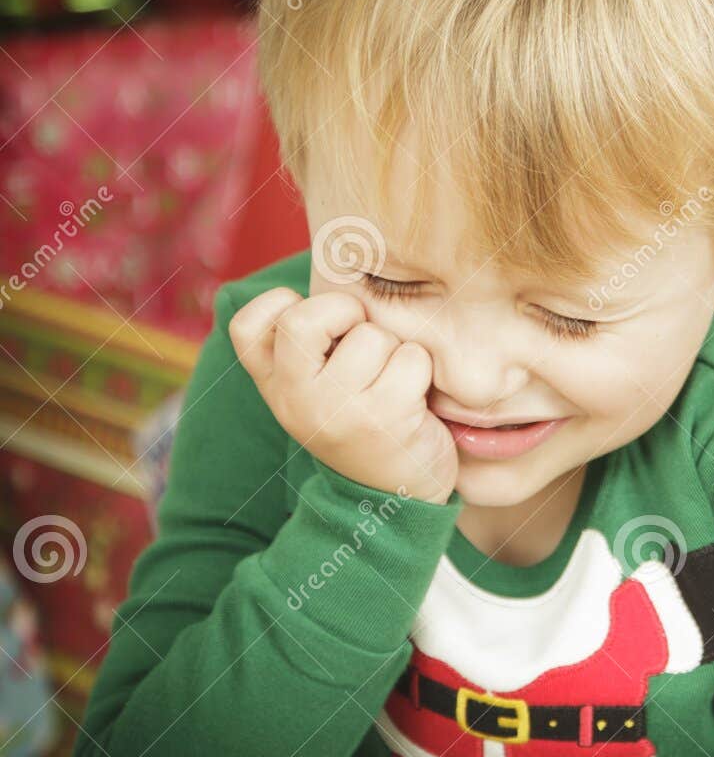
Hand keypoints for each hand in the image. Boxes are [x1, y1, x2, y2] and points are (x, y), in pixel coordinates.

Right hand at [230, 288, 457, 503]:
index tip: (318, 326)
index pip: (249, 323)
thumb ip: (309, 343)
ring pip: (372, 335)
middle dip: (346, 312)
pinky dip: (422, 372)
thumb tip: (337, 258)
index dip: (284, 305)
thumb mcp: (319, 388)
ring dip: (395, 349)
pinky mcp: (383, 421)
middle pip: (305, 319)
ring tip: (393, 382)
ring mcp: (336, 412)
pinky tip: (414, 401)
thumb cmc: (364, 421)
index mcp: (274, 385)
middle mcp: (295, 399)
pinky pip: (411, 359)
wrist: (395, 498)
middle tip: (363, 338)